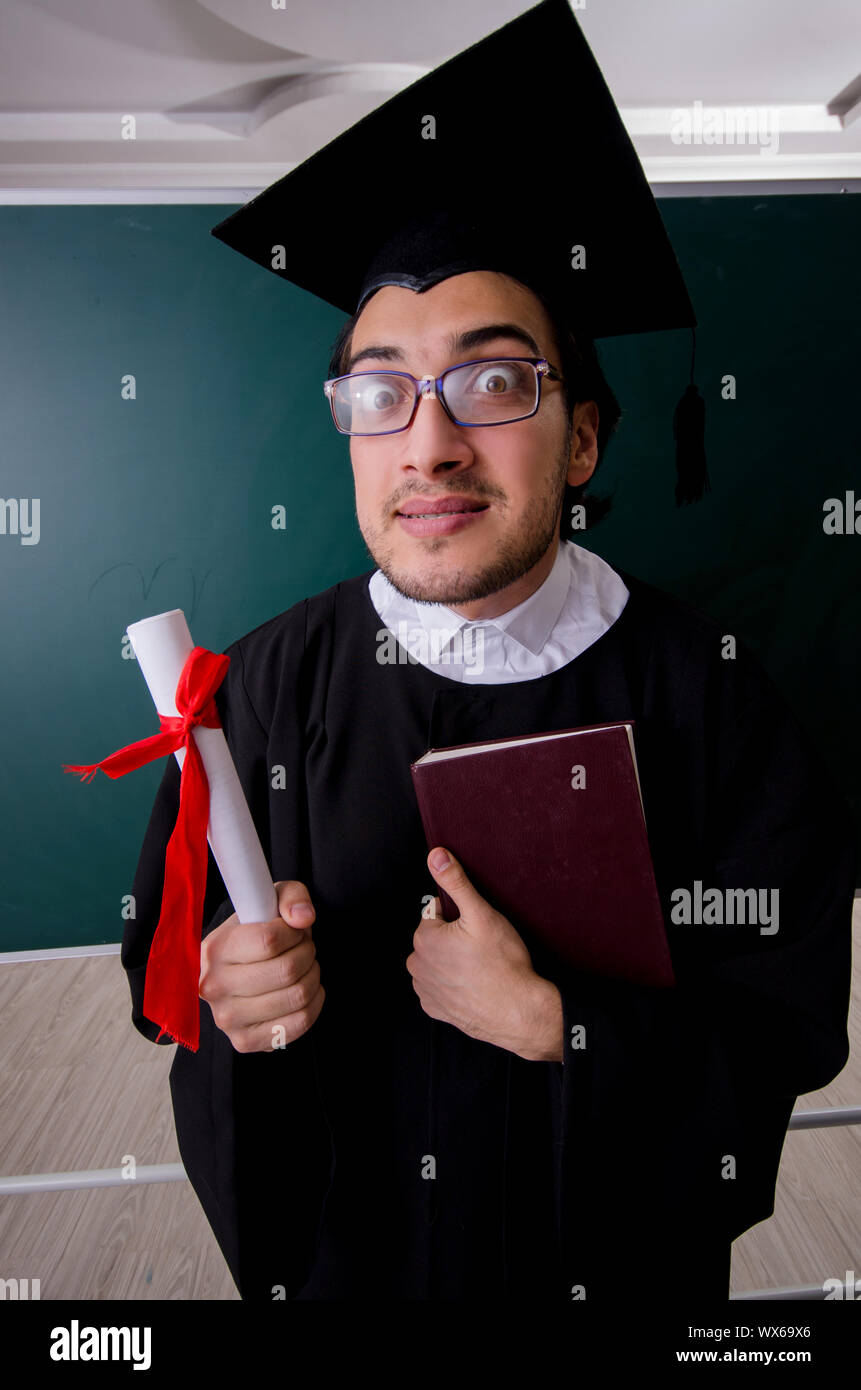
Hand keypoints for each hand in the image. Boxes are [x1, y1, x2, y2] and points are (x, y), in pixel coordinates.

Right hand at [199, 881, 324, 1052]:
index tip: (292, 930)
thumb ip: (291, 897)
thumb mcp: (270, 901)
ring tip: (303, 967)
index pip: (269, 941)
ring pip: (297, 995)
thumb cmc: (256, 932)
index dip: (293, 933)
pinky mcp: (245, 1041)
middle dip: (307, 953)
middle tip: (303, 948)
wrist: (238, 970)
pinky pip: (300, 1023)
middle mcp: (214, 987)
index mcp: (215, 949)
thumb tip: (303, 918)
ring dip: (313, 976)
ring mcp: (227, 1018)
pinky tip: (305, 989)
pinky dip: (314, 1002)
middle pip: (288, 970)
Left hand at [406, 848, 562, 1060]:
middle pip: (434, 938)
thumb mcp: (482, 914)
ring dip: (451, 961)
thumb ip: (456, 882)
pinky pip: (438, 987)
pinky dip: (452, 984)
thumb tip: (436, 855)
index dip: (459, 917)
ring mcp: (425, 990)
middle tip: (480, 947)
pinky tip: (472, 985)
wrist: (518, 1011)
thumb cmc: (503, 964)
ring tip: (479, 967)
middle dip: (453, 939)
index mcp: (425, 939)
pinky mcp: (435, 1009)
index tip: (476, 928)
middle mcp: (418, 965)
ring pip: (436, 962)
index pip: (436, 913)